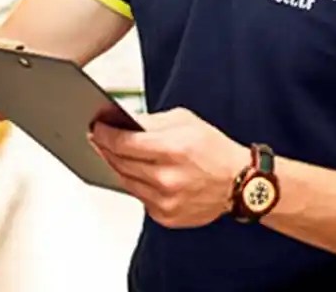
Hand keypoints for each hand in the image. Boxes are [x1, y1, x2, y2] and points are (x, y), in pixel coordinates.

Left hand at [90, 108, 247, 228]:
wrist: (240, 182)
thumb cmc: (214, 149)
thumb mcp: (184, 121)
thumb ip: (151, 121)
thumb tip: (122, 121)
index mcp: (172, 150)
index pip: (123, 143)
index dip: (104, 134)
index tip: (95, 128)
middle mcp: (167, 178)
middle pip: (120, 162)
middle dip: (104, 148)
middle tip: (96, 138)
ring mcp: (166, 200)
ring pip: (125, 181)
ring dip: (115, 166)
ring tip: (108, 153)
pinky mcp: (166, 215)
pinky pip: (139, 197)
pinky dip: (134, 184)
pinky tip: (132, 172)